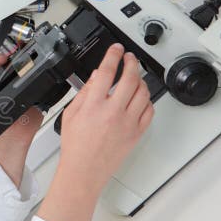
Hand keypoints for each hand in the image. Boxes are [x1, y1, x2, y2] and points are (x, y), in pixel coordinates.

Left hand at [0, 52, 43, 184]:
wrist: (11, 140)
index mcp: (2, 86)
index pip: (2, 68)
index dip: (3, 61)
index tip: (2, 58)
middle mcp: (15, 86)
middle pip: (19, 67)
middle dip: (19, 58)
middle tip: (17, 56)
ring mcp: (28, 92)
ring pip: (32, 76)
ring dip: (32, 68)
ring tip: (30, 65)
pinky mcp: (39, 101)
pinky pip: (44, 91)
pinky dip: (44, 85)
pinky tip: (41, 80)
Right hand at [57, 43, 153, 195]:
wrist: (84, 170)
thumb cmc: (76, 146)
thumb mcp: (71, 114)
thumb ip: (85, 92)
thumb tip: (97, 76)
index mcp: (94, 106)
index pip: (107, 72)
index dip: (113, 56)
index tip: (116, 49)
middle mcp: (113, 113)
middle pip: (130, 78)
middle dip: (132, 62)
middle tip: (129, 57)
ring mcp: (128, 123)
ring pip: (143, 93)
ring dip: (140, 80)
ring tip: (135, 76)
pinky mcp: (137, 133)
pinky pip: (149, 111)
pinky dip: (146, 100)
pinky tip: (140, 97)